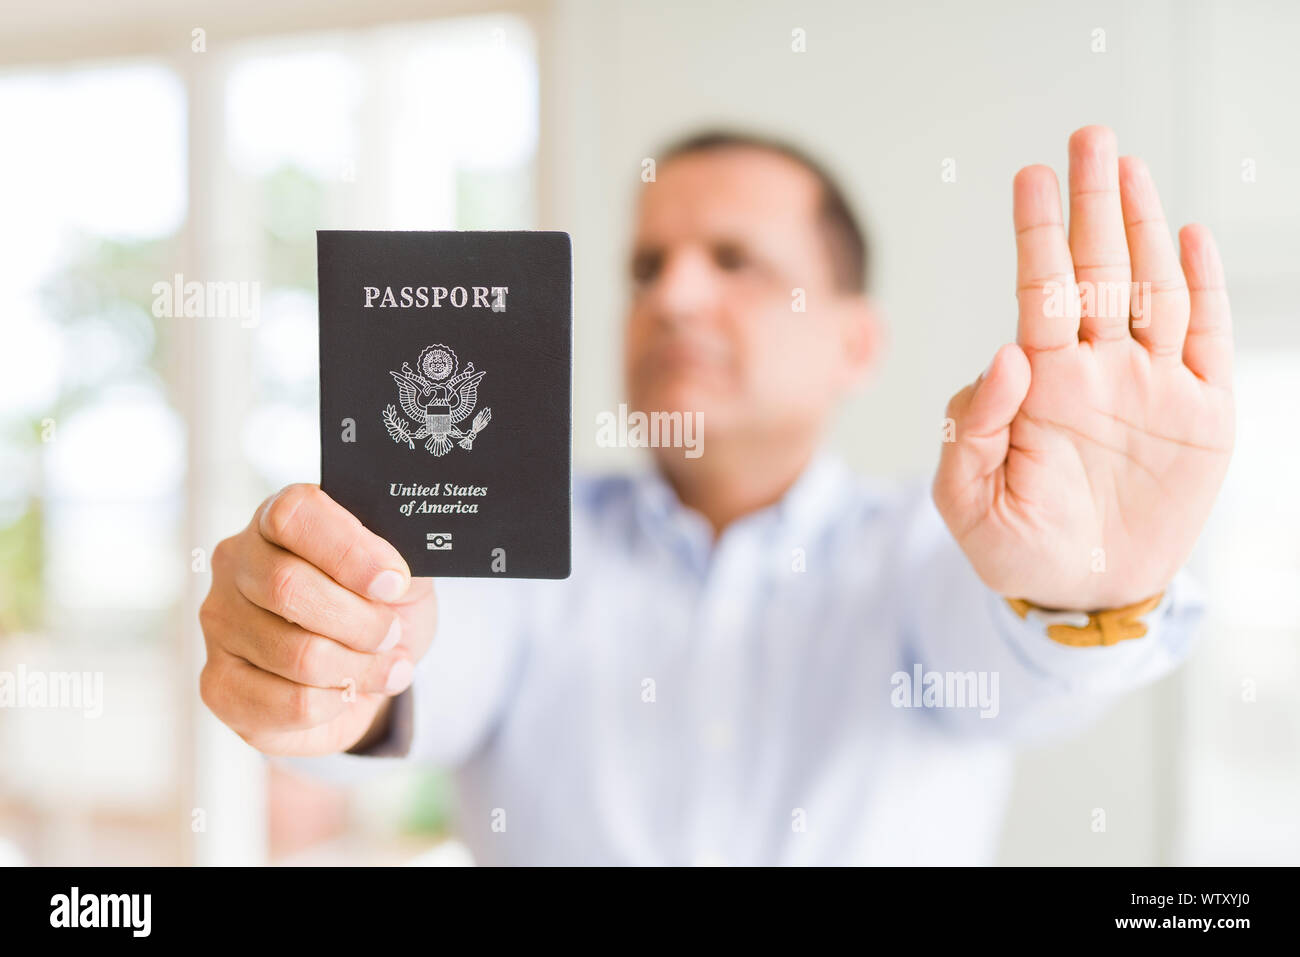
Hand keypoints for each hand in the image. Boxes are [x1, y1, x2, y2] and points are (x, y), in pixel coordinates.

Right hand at [199, 484, 436, 755]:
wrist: (365, 672)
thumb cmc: (377, 610)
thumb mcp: (403, 576)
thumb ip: (401, 562)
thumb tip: (394, 578)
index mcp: (278, 520)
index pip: (294, 515)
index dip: (349, 551)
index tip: (393, 583)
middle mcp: (237, 564)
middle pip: (286, 586)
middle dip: (360, 621)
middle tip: (391, 634)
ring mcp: (220, 624)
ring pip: (296, 654)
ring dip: (358, 667)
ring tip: (383, 666)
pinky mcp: (221, 685)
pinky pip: (290, 704)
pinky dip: (337, 702)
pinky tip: (349, 692)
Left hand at [933, 126, 1233, 609]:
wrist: (1081, 592)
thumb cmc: (1016, 545)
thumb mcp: (967, 499)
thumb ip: (971, 427)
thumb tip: (1005, 354)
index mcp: (1040, 382)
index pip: (1039, 292)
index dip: (1037, 234)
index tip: (1031, 176)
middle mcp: (1096, 369)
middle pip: (1096, 271)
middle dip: (1091, 205)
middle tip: (1087, 138)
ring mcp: (1150, 386)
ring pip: (1151, 290)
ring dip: (1143, 228)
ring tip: (1129, 168)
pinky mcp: (1200, 415)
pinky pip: (1203, 340)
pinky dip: (1201, 289)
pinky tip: (1189, 238)